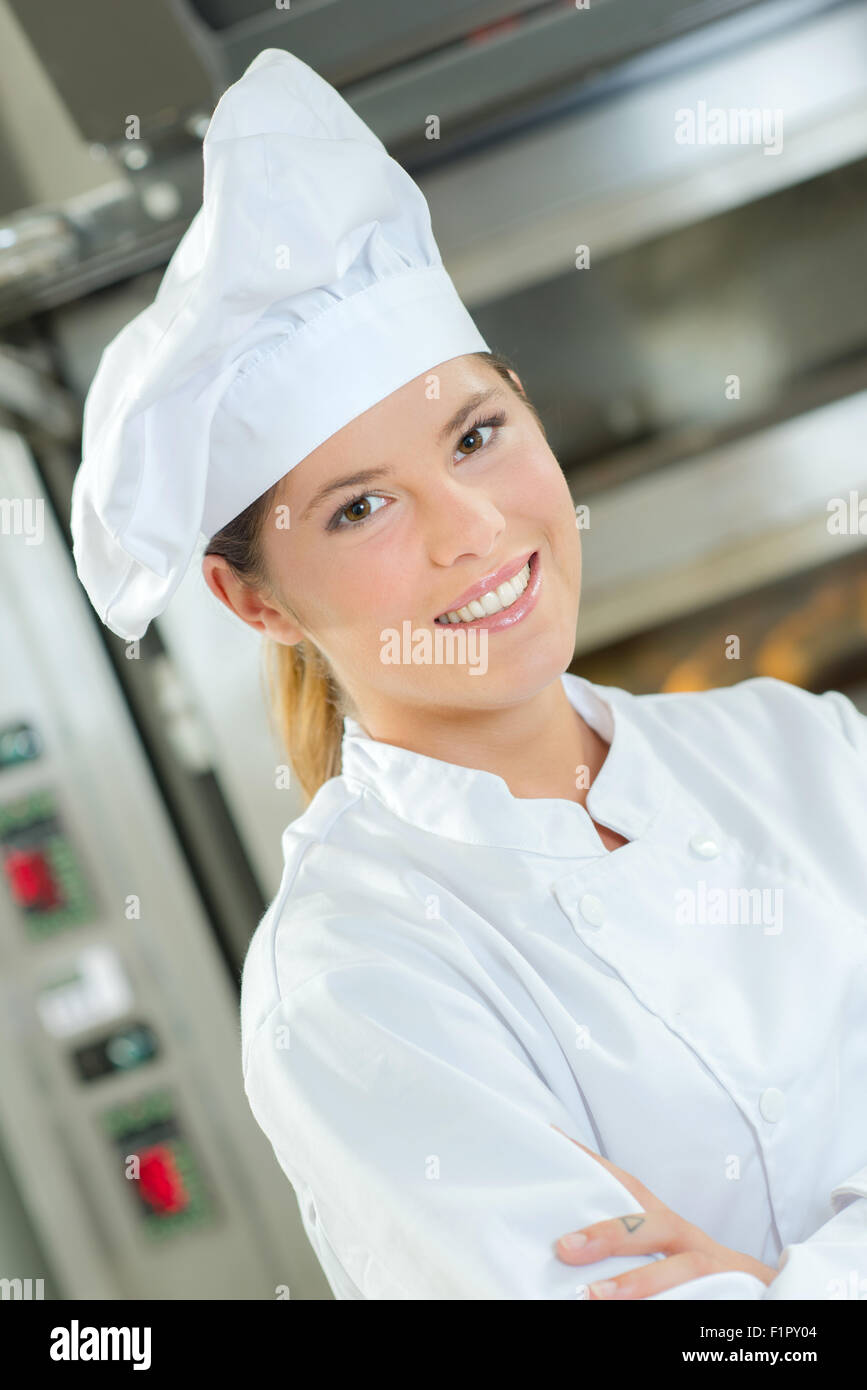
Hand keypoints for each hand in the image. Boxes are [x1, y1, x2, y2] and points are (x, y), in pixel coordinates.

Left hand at [550, 1124, 778, 1298]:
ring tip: (596, 1296)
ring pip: (682, 1268)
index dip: (594, 1164)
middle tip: (563, 1247)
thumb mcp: (664, 1254)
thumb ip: (629, 1247)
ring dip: (638, 1281)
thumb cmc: (700, 1275)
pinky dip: (674, 1304)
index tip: (555, 1142)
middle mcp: (688, 1239)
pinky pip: (704, 1299)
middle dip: (607, 1234)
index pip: (628, 1186)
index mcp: (667, 1225)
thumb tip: (567, 1249)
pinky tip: (645, 1312)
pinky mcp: (732, 1292)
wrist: (772, 1293)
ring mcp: (713, 1267)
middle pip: (651, 1225)